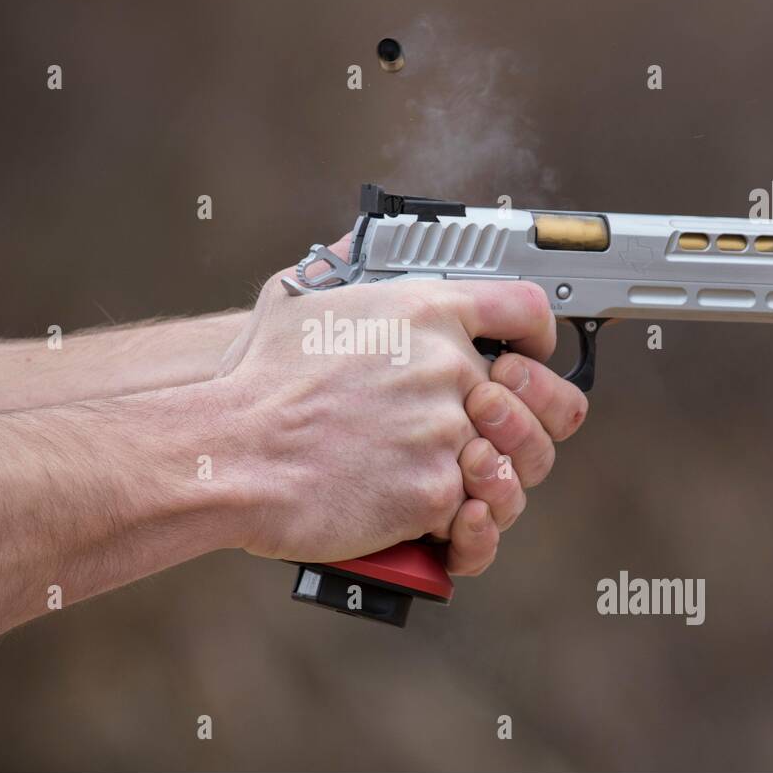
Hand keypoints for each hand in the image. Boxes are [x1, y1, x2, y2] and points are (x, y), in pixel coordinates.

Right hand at [218, 236, 587, 573]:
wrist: (233, 454)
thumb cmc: (257, 382)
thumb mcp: (295, 297)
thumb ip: (343, 266)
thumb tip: (358, 246)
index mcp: (426, 310)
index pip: (525, 308)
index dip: (539, 337)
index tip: (530, 356)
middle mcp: (448, 366)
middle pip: (539, 398)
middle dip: (532, 420)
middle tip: (499, 434)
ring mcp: (447, 431)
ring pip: (516, 463)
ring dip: (499, 477)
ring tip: (467, 482)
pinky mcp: (434, 491)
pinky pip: (477, 515)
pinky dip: (464, 526)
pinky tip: (449, 519)